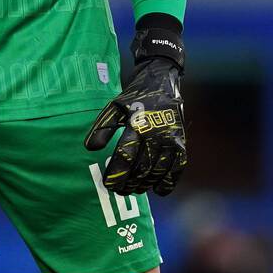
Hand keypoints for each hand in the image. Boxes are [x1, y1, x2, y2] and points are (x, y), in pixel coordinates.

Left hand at [84, 24, 186, 196]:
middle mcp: (156, 133)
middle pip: (141, 167)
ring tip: (134, 189)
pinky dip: (168, 182)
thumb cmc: (135, 96)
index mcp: (137, 124)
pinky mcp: (182, 142)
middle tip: (119, 191)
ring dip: (145, 185)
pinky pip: (177, 168)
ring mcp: (171, 139)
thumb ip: (102, 128)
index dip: (115, 174)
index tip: (107, 184)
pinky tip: (157, 190)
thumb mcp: (114, 107)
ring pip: (158, 171)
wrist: (162, 81)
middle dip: (128, 183)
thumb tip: (90, 149)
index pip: (125, 156)